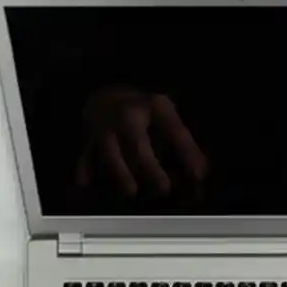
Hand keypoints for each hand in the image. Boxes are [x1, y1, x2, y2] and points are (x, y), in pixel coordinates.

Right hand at [76, 86, 208, 195]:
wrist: (105, 93)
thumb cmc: (142, 108)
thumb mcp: (165, 114)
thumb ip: (181, 141)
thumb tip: (201, 172)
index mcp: (154, 106)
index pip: (175, 131)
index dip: (188, 153)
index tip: (199, 176)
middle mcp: (128, 116)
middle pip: (139, 146)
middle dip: (152, 170)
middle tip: (164, 189)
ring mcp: (105, 128)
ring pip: (112, 154)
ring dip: (122, 175)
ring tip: (132, 192)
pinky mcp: (88, 139)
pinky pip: (86, 157)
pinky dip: (85, 171)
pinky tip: (86, 183)